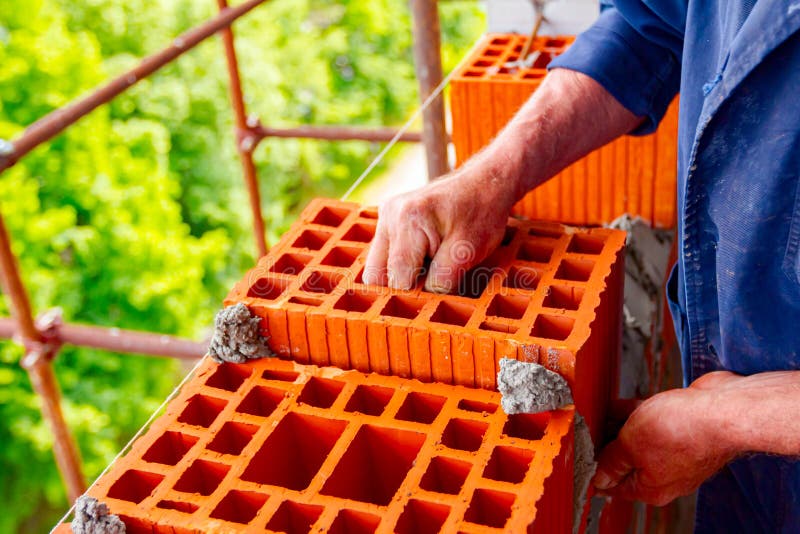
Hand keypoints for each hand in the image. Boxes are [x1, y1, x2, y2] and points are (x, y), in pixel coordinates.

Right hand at [363, 162, 517, 292]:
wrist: (485, 183)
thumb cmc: (481, 213)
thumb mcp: (467, 253)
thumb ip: (441, 281)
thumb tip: (421, 303)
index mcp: (408, 220)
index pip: (397, 277)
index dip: (415, 293)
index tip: (436, 292)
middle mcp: (390, 215)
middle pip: (377, 274)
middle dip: (403, 284)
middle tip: (434, 277)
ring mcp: (387, 216)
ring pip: (378, 266)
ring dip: (403, 273)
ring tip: (432, 263)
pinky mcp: (389, 220)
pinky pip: (386, 254)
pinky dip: (404, 262)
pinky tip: (427, 255)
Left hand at [593, 371, 740, 505]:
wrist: (725, 410)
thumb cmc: (682, 431)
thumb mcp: (631, 446)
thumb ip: (613, 462)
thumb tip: (599, 478)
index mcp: (651, 489)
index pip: (614, 487)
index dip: (594, 472)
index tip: (578, 458)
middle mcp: (665, 475)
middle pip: (625, 462)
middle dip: (605, 445)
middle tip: (584, 430)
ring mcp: (676, 452)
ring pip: (638, 440)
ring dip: (618, 427)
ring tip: (596, 414)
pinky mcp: (683, 430)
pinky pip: (652, 424)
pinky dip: (635, 415)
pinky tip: (617, 404)